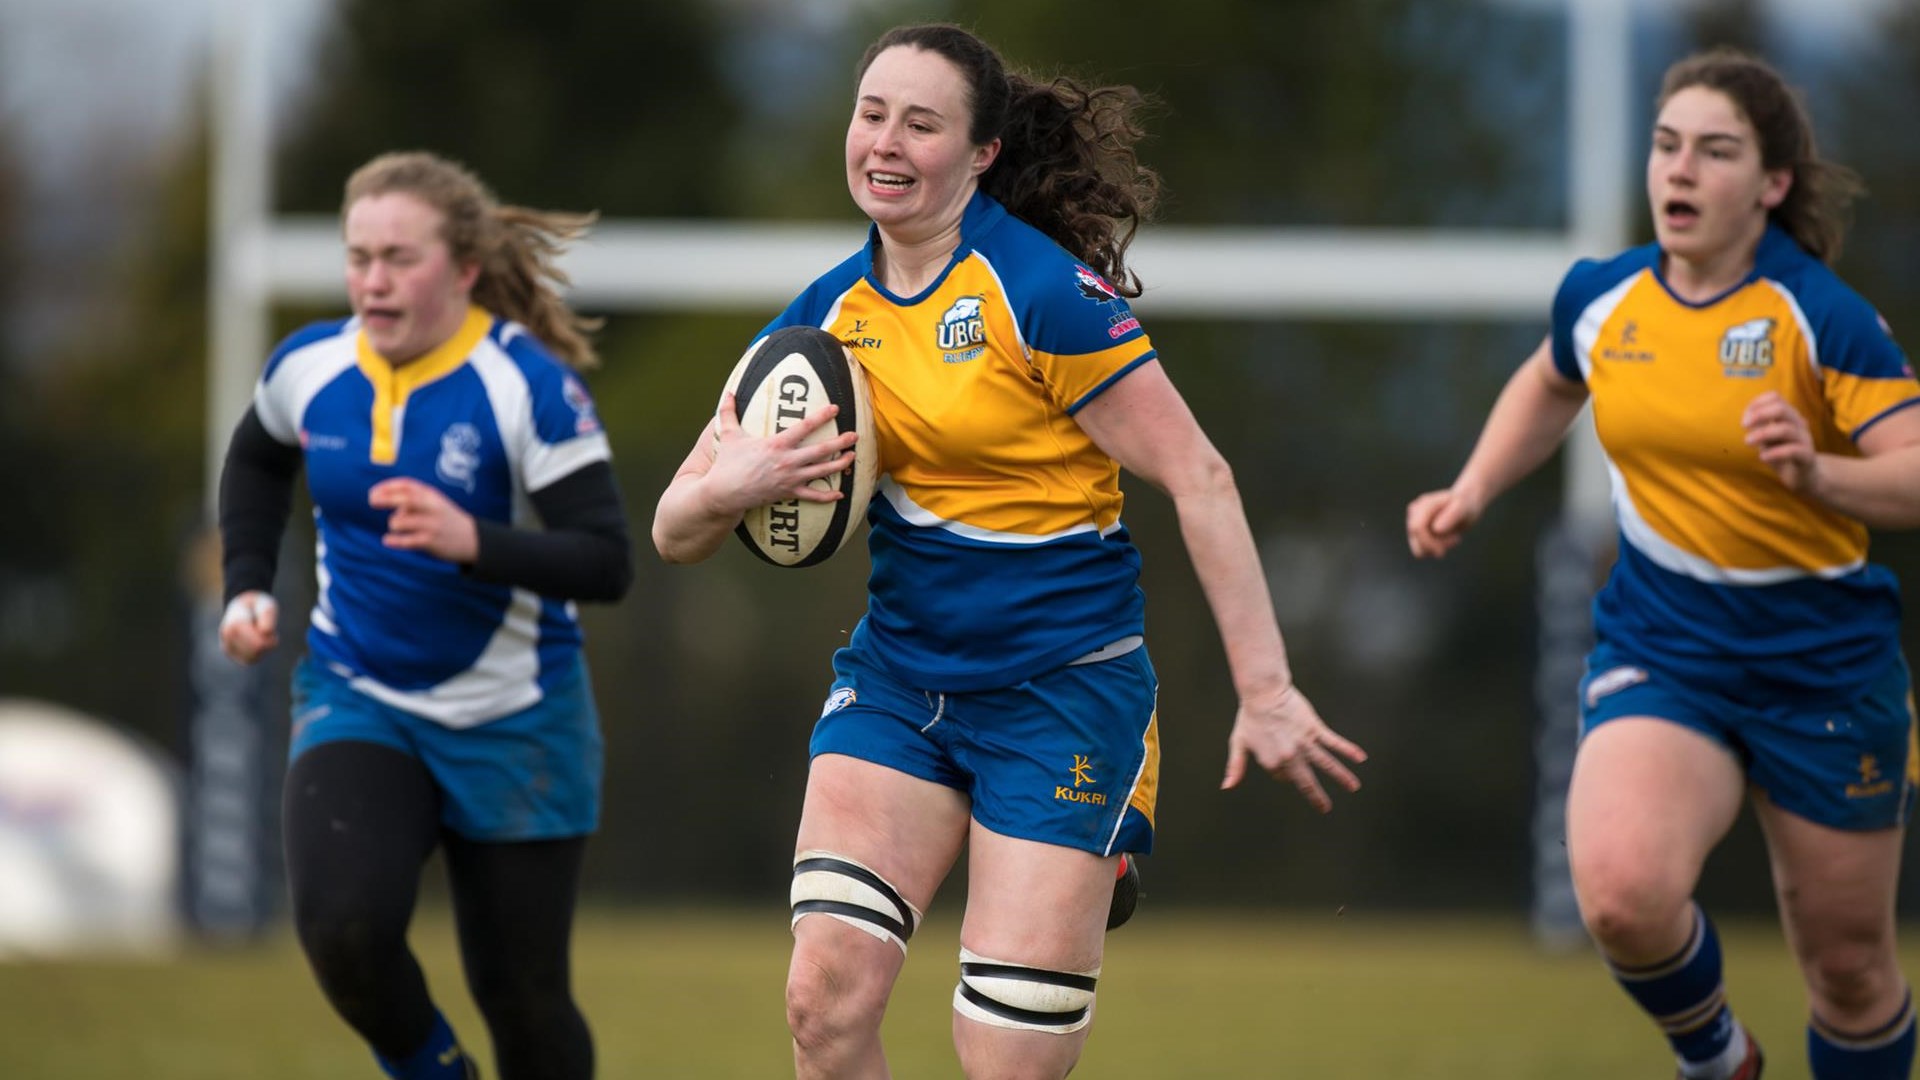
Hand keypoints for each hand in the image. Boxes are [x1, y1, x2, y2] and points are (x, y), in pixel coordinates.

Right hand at [219, 591, 278, 664]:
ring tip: (262, 636)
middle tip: (269, 632)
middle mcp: (227, 637)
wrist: (241, 608)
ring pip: (253, 658)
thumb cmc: (256, 606)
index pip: (258, 643)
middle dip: (267, 643)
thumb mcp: (265, 604)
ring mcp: (227, 647)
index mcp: (234, 623)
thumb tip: (266, 632)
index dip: (270, 638)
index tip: (272, 630)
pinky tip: (258, 643)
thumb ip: (267, 614)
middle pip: (257, 650)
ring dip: (263, 649)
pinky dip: (258, 654)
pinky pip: (249, 661)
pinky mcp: (231, 655)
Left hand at [368, 477, 478, 562]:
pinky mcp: (431, 542)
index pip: (407, 485)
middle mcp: (432, 508)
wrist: (473, 539)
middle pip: (406, 499)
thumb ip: (413, 500)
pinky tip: (387, 540)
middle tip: (372, 501)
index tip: (373, 492)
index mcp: (432, 496)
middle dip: (386, 499)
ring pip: (403, 521)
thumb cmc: (446, 519)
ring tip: (395, 528)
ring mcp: (432, 525)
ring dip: (393, 523)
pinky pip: (407, 540)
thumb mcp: (435, 503)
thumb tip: (389, 503)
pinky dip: (394, 540)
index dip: (388, 486)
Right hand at [702, 393, 858, 516]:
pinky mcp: (788, 494)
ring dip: (840, 464)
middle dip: (840, 442)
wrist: (724, 492)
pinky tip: (840, 495)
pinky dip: (827, 497)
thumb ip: (729, 411)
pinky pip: (813, 496)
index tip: (835, 408)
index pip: (805, 427)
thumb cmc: (727, 463)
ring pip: (822, 471)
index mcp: (777, 444)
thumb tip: (728, 392)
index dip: (822, 416)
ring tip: (852, 456)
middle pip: (821, 450)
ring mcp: (790, 479)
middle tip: (855, 435)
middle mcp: (788, 461)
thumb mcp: (730, 434)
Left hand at [1221, 685, 1365, 811]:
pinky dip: (1347, 750)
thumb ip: (1235, 767)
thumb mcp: (1238, 744)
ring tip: (1354, 787)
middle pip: (1307, 781)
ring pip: (1327, 764)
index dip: (1284, 772)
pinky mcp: (1314, 729)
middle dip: (1317, 797)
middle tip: (1325, 808)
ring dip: (1342, 777)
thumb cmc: (1249, 717)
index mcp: (1272, 762)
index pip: (1284, 776)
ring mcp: (1304, 743)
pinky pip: (1333, 742)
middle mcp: (1290, 756)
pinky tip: (1360, 758)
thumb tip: (1226, 788)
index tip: (1284, 762)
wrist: (1262, 692)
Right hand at [1406, 486, 1482, 558]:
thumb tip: (1436, 529)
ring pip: (1418, 550)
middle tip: (1457, 539)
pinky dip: (1435, 550)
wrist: (1465, 504)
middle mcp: (1414, 513)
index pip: (1417, 528)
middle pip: (1417, 541)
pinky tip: (1448, 540)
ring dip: (1437, 549)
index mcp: (1423, 505)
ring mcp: (1413, 523)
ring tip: (1453, 538)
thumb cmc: (1465, 505)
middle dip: (1437, 546)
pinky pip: (1423, 551)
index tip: (1450, 545)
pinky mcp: (1417, 534)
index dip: (1429, 542)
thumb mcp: (1463, 508)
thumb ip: (1451, 516)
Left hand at [1743, 391, 1818, 493]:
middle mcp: (1798, 424)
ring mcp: (1804, 439)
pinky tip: (1763, 458)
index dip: (1757, 404)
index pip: (1775, 397)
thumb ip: (1759, 426)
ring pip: (1786, 429)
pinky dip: (1775, 453)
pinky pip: (1793, 450)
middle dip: (1760, 415)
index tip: (1744, 419)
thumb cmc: (1781, 453)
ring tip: (1747, 441)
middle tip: (1744, 426)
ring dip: (1763, 434)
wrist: (1804, 476)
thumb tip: (1746, 417)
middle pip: (1782, 409)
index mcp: (1788, 416)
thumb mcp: (1766, 438)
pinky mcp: (1807, 456)